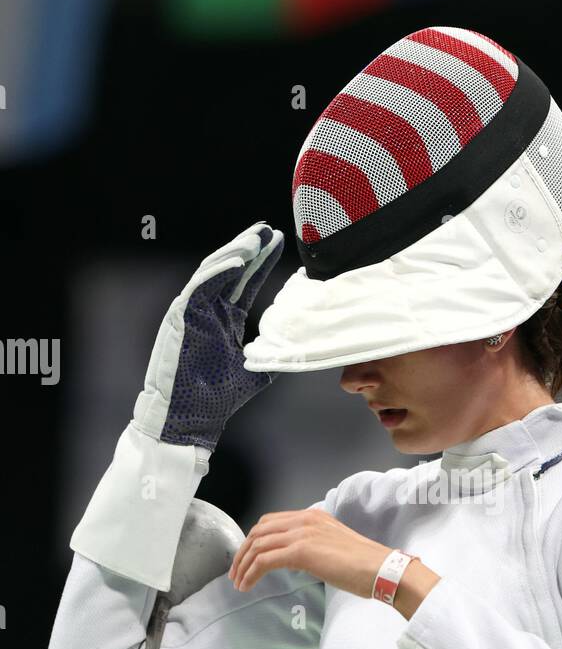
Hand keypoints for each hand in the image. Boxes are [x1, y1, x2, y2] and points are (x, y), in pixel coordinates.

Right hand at [132, 222, 283, 452]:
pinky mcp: (180, 317)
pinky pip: (200, 286)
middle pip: (231, 270)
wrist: (188, 419)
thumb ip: (269, 358)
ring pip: (215, 271)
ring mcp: (192, 312)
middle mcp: (208, 311)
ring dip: (236, 252)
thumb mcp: (253, 375)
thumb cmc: (213, 401)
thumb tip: (293, 351)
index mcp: (224, 320)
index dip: (261, 262)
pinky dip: (219, 271)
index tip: (278, 243)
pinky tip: (239, 258)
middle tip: (268, 229)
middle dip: (250, 248)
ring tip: (257, 236)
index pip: (245, 283)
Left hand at [227, 508, 441, 615]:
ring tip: (239, 582)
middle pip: (259, 530)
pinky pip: (265, 560)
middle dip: (243, 551)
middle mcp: (305, 520)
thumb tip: (297, 560)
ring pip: (258, 544)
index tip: (247, 558)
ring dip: (243, 565)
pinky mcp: (301, 551)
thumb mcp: (334, 547)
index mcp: (313, 516)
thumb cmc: (365, 565)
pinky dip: (251, 573)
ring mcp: (303, 533)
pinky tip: (248, 585)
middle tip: (236, 572)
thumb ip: (314, 547)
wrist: (381, 569)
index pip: (271, 521)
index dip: (254, 539)